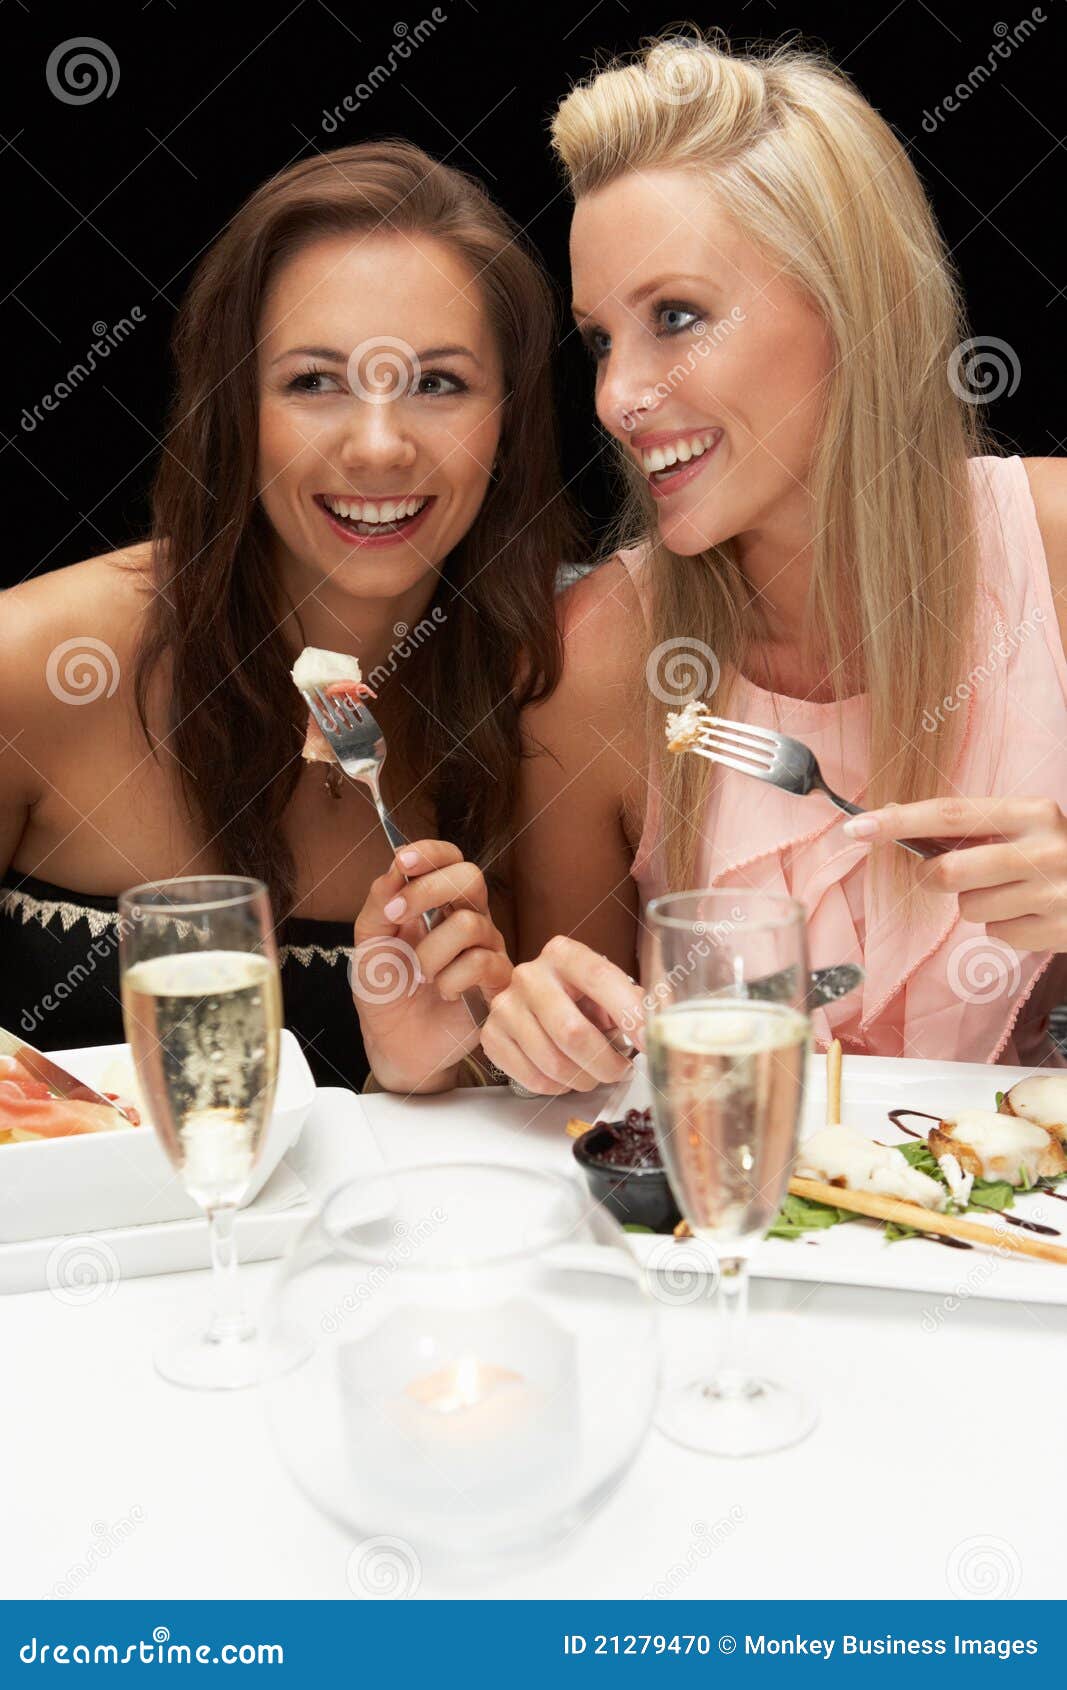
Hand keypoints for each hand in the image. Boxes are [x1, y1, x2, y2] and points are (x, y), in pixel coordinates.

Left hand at [352, 840, 511, 1091]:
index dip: (431, 853)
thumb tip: (396, 866)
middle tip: (395, 915)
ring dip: (431, 951)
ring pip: (469, 923)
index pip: (449, 858)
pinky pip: (481, 963)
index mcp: (437, 902)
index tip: (403, 862)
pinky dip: (452, 978)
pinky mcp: (498, 981)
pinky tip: (444, 991)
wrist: (393, 1042)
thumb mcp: (369, 942)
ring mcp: (487, 947)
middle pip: (470, 877)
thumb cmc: (386, 990)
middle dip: (428, 890)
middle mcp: (468, 917)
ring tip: (421, 975)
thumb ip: (380, 902)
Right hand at [480, 934, 647, 1094]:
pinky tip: (567, 1074)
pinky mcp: (492, 1036)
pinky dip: (558, 1087)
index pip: (600, 978)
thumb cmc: (580, 998)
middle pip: (572, 1033)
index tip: (648, 1041)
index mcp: (564, 954)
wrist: (534, 1001)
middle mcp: (530, 975)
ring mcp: (505, 1006)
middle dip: (606, 1063)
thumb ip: (636, 1002)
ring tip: (595, 1073)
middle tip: (620, 1070)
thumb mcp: (609, 990)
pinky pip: (533, 1079)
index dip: (629, 1013)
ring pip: (554, 1063)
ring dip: (585, 1079)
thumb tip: (660, 1027)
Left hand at [844, 796, 1066, 950]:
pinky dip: (1003, 926)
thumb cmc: (1052, 853)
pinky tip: (1028, 912)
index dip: (897, 822)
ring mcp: (1052, 893)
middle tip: (944, 874)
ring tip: (1010, 892)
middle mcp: (1043, 850)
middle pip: (949, 872)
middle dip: (933, 878)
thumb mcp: (1022, 827)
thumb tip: (894, 819)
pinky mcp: (1056, 930)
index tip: (856, 827)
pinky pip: (996, 934)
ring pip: (969, 909)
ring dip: (975, 905)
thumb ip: (969, 826)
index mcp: (1030, 813)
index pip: (948, 815)